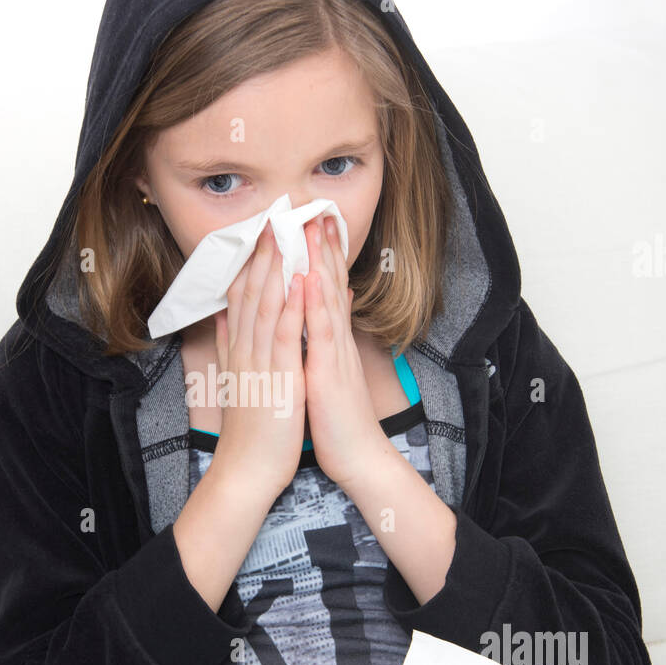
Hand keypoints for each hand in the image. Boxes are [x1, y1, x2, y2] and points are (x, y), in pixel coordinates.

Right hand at [210, 220, 306, 500]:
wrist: (247, 471)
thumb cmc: (250, 433)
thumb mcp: (237, 384)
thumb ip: (230, 352)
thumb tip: (224, 323)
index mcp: (239, 352)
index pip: (242, 299)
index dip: (251, 263)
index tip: (259, 234)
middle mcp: (245, 351)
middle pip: (251, 293)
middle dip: (262, 254)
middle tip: (270, 217)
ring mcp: (260, 362)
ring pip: (265, 305)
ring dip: (275, 267)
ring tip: (283, 234)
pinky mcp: (277, 378)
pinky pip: (283, 335)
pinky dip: (290, 305)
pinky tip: (298, 280)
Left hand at [301, 215, 386, 491]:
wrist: (357, 457)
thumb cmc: (338, 419)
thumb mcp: (331, 370)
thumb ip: (329, 336)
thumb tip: (332, 304)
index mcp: (331, 341)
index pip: (325, 288)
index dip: (321, 254)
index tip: (314, 221)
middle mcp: (335, 340)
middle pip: (329, 283)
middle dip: (323, 244)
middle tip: (318, 206)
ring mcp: (334, 353)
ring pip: (326, 298)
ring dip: (320, 260)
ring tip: (315, 226)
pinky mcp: (329, 371)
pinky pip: (321, 332)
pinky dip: (315, 304)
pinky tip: (308, 279)